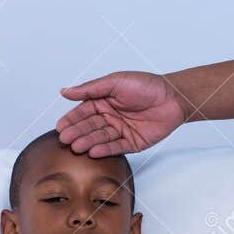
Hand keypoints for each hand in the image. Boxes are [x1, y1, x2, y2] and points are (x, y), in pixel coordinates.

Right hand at [57, 71, 185, 155]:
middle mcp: (110, 117)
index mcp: (104, 101)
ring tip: (77, 147)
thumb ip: (90, 88)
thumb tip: (65, 91)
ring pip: (101, 138)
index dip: (71, 119)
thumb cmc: (146, 85)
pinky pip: (116, 147)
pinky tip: (94, 151)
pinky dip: (105, 150)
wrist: (173, 97)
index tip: (60, 126)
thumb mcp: (115, 82)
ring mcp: (121, 130)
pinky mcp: (132, 143)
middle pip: (90, 126)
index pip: (83, 111)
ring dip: (88, 142)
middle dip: (77, 133)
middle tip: (66, 139)